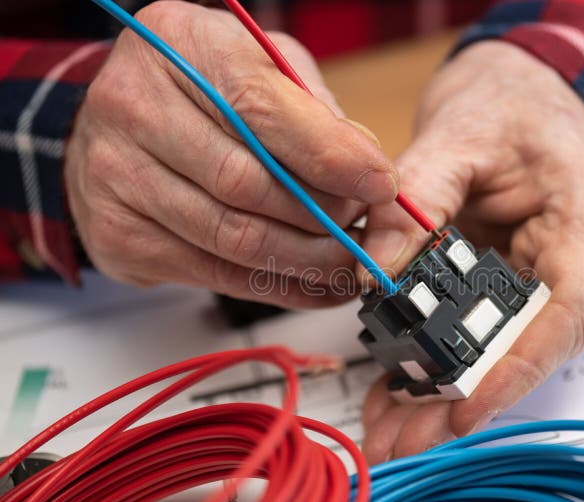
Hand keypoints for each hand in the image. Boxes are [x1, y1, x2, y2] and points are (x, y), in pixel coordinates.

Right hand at [65, 1, 396, 306]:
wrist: (120, 125)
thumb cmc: (204, 89)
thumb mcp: (261, 67)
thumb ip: (312, 110)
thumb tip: (366, 171)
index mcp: (178, 45)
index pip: (262, 110)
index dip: (331, 156)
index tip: (381, 186)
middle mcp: (133, 107)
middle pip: (249, 184)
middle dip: (324, 216)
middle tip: (363, 228)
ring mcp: (115, 176)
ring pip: (235, 238)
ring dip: (307, 260)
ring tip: (348, 260)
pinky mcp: (119, 234)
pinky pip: (217, 275)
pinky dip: (278, 287)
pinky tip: (316, 285)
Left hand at [358, 41, 583, 462]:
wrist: (522, 87)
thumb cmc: (508, 99)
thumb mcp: (458, 133)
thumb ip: (417, 200)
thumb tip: (375, 272)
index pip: (565, 312)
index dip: (517, 369)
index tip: (464, 408)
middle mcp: (578, 259)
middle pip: (528, 347)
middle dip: (462, 398)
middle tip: (400, 441)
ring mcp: (548, 275)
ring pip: (502, 350)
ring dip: (445, 391)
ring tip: (389, 432)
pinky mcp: (515, 280)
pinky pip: (483, 330)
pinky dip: (439, 361)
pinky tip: (396, 392)